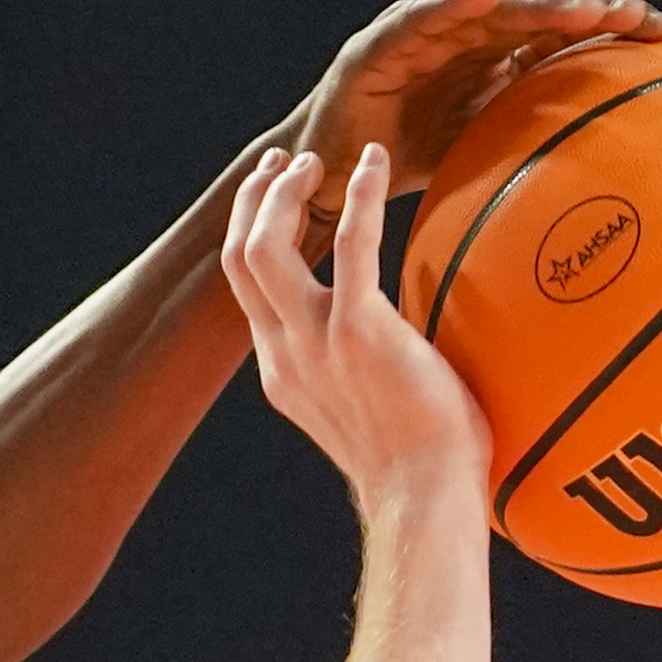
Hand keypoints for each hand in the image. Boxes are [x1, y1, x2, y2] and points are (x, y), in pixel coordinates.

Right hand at [222, 144, 489, 503]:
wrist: (423, 499)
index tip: (276, 194)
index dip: (253, 230)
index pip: (245, 289)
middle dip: (255, 200)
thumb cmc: (416, 464)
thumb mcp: (363, 411)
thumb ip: (352, 372)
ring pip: (264, 246)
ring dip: (284, 194)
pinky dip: (361, 195)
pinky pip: (351, 244)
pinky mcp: (358, 332)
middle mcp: (285, 354)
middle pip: (238, 257)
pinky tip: (374, 163)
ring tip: (320, 162)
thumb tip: (388, 347)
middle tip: (289, 162)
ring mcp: (315, 343)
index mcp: (282, 372)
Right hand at [290, 0, 661, 234]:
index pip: (563, 24)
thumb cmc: (406, 164)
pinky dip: (452, 5)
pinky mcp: (380, 44)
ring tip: (583, 5)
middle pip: (537, 4)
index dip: (611, 20)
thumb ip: (534, 142)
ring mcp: (424, 31)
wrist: (331, 181)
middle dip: (589, 3)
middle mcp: (465, 31)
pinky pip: (421, 19)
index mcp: (495, 51)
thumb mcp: (485, 152)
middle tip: (636, 15)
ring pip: (490, 4)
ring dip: (538, 0)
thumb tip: (609, 179)